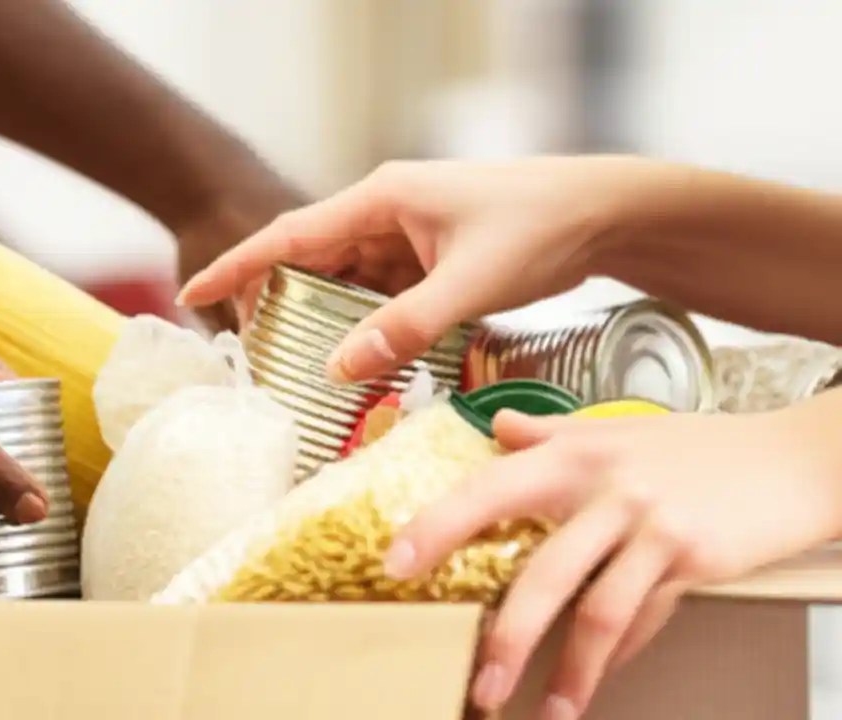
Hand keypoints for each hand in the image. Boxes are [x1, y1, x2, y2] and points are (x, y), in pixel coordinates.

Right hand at [178, 157, 642, 378]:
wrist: (604, 212)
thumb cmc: (539, 227)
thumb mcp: (469, 283)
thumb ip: (405, 328)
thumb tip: (340, 369)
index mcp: (381, 199)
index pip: (290, 235)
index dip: (238, 268)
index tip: (193, 296)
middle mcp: (385, 213)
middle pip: (312, 263)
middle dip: (281, 308)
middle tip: (253, 358)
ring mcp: (407, 236)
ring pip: (347, 284)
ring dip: (328, 324)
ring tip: (299, 371)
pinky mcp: (430, 259)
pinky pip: (383, 296)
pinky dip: (369, 329)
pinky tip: (363, 364)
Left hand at [384, 405, 841, 717]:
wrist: (786, 457)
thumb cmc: (695, 447)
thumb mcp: (614, 430)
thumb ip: (548, 434)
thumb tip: (494, 429)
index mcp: (571, 453)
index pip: (487, 488)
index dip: (437, 526)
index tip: (396, 564)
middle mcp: (605, 489)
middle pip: (542, 571)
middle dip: (506, 635)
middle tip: (475, 681)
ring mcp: (650, 526)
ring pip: (597, 611)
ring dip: (568, 670)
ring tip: (543, 712)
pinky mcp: (690, 558)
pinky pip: (644, 619)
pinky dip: (617, 656)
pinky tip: (596, 681)